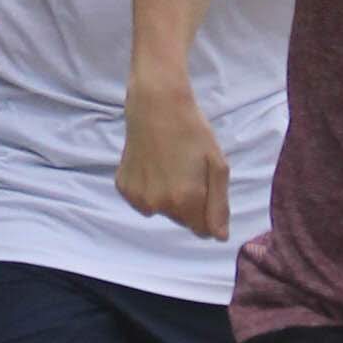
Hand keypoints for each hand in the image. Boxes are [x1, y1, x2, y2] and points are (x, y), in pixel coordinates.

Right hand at [117, 85, 227, 239]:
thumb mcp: (217, 165)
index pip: (203, 230)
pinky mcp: (123, 188)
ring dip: (168, 197)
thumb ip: (219, 205)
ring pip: (161, 210)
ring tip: (169, 165)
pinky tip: (152, 164)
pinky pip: (142, 200)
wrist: (156, 105)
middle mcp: (159, 205)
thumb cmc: (193, 131)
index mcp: (186, 200)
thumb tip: (219, 237)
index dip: (208, 213)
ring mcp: (138, 198)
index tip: (205, 188)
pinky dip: (149, 188)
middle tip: (187, 170)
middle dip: (189, 203)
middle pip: (182, 220)